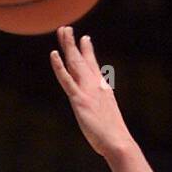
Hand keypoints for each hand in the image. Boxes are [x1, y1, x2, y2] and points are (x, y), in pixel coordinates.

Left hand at [50, 26, 132, 158]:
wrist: (118, 142)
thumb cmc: (114, 137)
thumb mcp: (108, 119)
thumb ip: (103, 112)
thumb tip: (105, 115)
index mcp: (102, 89)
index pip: (93, 66)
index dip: (88, 52)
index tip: (85, 39)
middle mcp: (95, 85)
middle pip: (81, 60)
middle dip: (73, 44)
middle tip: (67, 29)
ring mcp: (87, 91)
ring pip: (74, 63)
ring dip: (68, 46)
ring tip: (62, 31)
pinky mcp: (79, 99)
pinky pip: (67, 79)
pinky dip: (59, 66)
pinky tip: (53, 54)